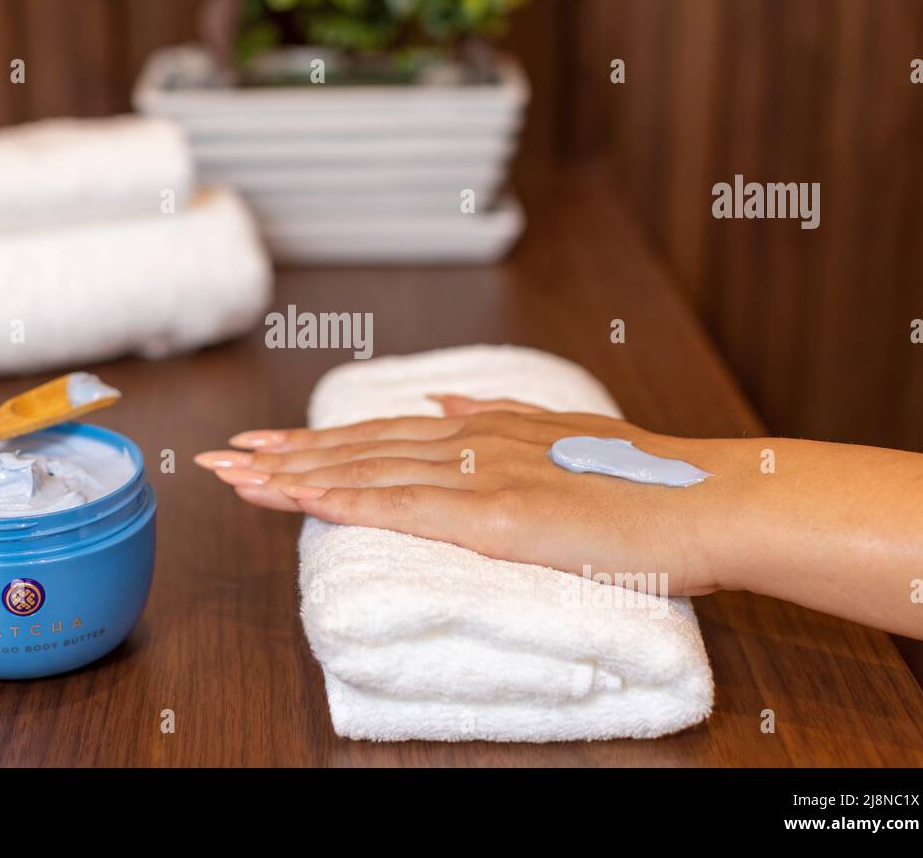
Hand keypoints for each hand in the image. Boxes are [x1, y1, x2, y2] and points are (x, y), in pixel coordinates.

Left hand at [196, 395, 748, 595]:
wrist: (704, 499)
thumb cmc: (645, 481)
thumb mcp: (563, 433)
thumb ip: (495, 418)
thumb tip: (438, 404)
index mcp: (485, 430)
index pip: (382, 436)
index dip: (317, 439)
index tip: (264, 441)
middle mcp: (472, 443)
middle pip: (358, 448)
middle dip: (283, 453)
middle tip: (219, 456)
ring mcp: (480, 476)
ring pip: (366, 472)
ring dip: (294, 473)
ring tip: (235, 476)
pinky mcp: (495, 517)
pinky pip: (403, 508)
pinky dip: (345, 500)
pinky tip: (300, 498)